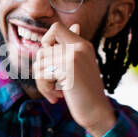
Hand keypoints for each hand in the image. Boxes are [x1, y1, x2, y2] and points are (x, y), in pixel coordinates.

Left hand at [32, 22, 116, 136]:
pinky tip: (57, 97)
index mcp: (82, 45)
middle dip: (42, 71)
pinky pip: (42, 75)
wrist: (98, 112)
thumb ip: (73, 49)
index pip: (56, 27)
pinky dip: (45, 88)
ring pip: (39, 64)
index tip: (51, 60)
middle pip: (42, 51)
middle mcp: (78, 47)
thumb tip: (76, 24)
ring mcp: (73, 57)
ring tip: (55, 92)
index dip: (46, 41)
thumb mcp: (81, 66)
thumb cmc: (86, 93)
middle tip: (52, 86)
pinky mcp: (68, 69)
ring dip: (42, 82)